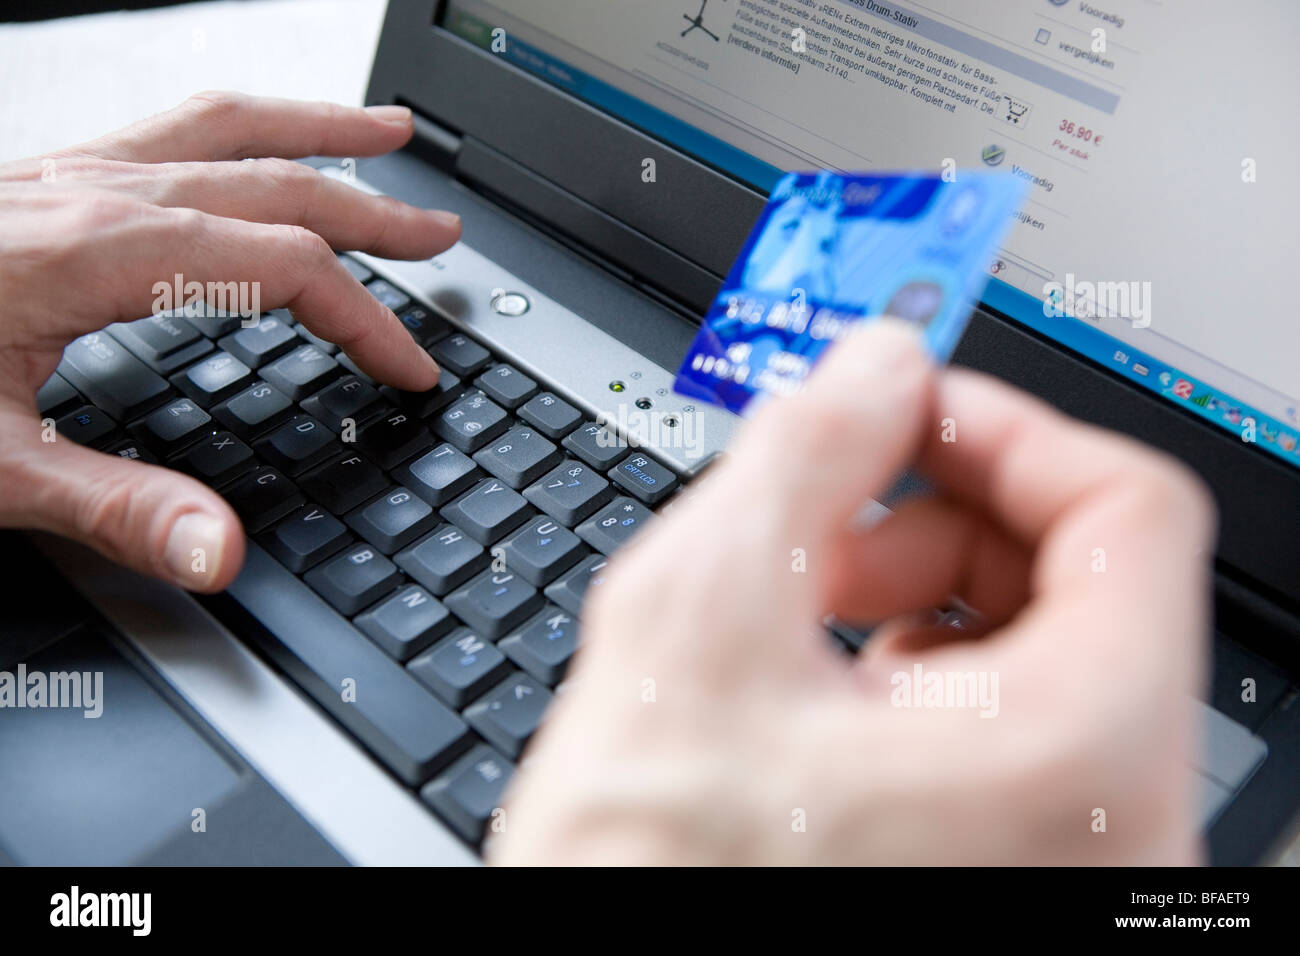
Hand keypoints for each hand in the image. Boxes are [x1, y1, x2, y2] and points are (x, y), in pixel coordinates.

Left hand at [0, 92, 458, 590]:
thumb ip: (116, 509)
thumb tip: (222, 551)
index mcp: (101, 255)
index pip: (284, 270)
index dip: (366, 321)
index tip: (409, 369)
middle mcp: (95, 196)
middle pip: (275, 182)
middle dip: (373, 214)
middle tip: (442, 234)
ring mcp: (67, 174)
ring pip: (223, 130)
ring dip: (316, 132)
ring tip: (382, 135)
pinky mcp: (41, 179)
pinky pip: (167, 129)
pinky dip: (236, 128)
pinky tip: (245, 147)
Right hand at [491, 321, 1215, 864]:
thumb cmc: (648, 871)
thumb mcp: (696, 621)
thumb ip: (804, 455)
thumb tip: (874, 368)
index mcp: (1071, 760)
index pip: (1131, 510)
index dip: (1003, 430)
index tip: (908, 414)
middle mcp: (1112, 831)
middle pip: (1090, 576)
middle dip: (939, 518)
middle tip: (825, 526)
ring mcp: (1073, 859)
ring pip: (1046, 649)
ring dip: (918, 592)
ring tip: (798, 617)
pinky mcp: (1019, 869)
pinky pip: (1017, 726)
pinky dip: (921, 672)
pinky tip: (820, 692)